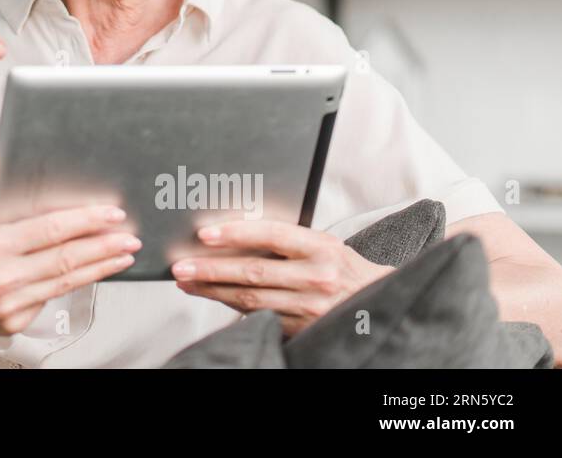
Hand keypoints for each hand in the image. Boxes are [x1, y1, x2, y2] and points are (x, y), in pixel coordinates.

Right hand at [0, 160, 140, 336]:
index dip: (84, 221)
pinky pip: (51, 299)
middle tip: (129, 237)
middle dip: (103, 246)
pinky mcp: (14, 322)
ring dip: (99, 268)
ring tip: (122, 255)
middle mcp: (3, 279)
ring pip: (65, 282)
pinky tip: (92, 272)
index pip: (50, 230)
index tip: (110, 214)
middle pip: (65, 258)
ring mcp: (10, 305)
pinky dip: (75, 284)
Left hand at [170, 219, 391, 336]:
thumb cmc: (343, 268)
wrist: (380, 302)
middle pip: (254, 271)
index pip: (271, 235)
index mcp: (322, 247)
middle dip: (211, 269)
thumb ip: (286, 240)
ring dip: (214, 290)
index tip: (205, 234)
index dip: (235, 233)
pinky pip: (262, 317)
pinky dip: (234, 308)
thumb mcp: (322, 244)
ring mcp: (310, 307)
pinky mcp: (304, 328)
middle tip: (182, 267)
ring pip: (252, 298)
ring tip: (189, 282)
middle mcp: (317, 277)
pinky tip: (215, 299)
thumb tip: (233, 235)